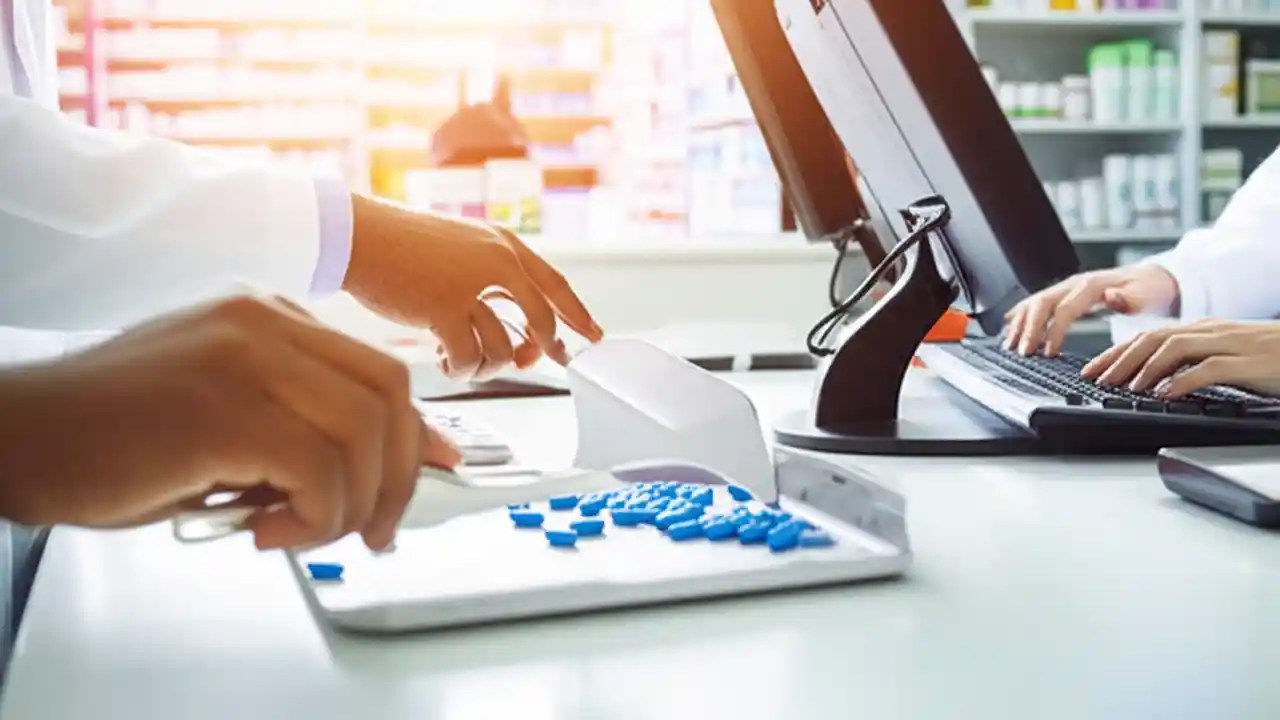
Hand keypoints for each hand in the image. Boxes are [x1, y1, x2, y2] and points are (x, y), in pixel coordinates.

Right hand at [0, 295, 460, 550]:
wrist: (18, 436)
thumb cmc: (117, 438)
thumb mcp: (230, 421)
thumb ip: (303, 428)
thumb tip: (386, 467)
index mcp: (269, 316)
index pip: (378, 370)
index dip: (417, 430)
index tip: (436, 468)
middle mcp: (264, 322)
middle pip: (388, 395)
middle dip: (399, 476)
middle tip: (373, 531)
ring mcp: (243, 357)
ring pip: (363, 434)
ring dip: (350, 505)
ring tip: (298, 531)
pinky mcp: (223, 407)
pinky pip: (319, 468)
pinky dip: (313, 516)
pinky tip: (264, 529)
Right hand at [343, 195, 603, 380]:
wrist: (360, 235)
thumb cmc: (402, 247)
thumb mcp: (459, 251)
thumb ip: (490, 283)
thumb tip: (513, 334)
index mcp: (502, 244)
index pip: (554, 284)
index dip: (577, 314)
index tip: (592, 335)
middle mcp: (496, 261)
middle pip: (542, 320)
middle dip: (544, 350)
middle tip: (535, 363)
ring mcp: (471, 285)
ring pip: (505, 348)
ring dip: (486, 365)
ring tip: (461, 360)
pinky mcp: (444, 308)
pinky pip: (470, 358)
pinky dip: (460, 369)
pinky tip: (444, 361)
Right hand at [1003, 264, 1178, 356]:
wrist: (1150, 278)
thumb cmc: (1147, 290)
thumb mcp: (1146, 295)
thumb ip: (1128, 299)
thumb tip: (1111, 297)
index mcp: (1090, 285)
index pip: (1063, 309)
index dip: (1052, 331)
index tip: (1047, 353)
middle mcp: (1073, 284)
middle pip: (1041, 303)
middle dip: (1028, 329)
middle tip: (1022, 352)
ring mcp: (1065, 288)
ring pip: (1034, 302)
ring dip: (1019, 324)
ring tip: (1009, 345)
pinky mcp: (1062, 293)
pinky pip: (1035, 303)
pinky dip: (1020, 315)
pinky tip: (1009, 327)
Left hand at [1080, 319, 1279, 398]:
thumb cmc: (1272, 358)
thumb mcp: (1227, 355)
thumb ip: (1195, 362)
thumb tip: (1159, 380)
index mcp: (1204, 329)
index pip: (1150, 336)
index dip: (1117, 351)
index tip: (1092, 369)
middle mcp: (1212, 331)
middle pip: (1155, 338)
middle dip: (1121, 358)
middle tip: (1097, 379)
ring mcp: (1232, 344)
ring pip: (1175, 347)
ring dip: (1146, 368)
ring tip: (1126, 387)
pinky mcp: (1250, 362)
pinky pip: (1209, 368)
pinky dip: (1183, 380)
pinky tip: (1166, 393)